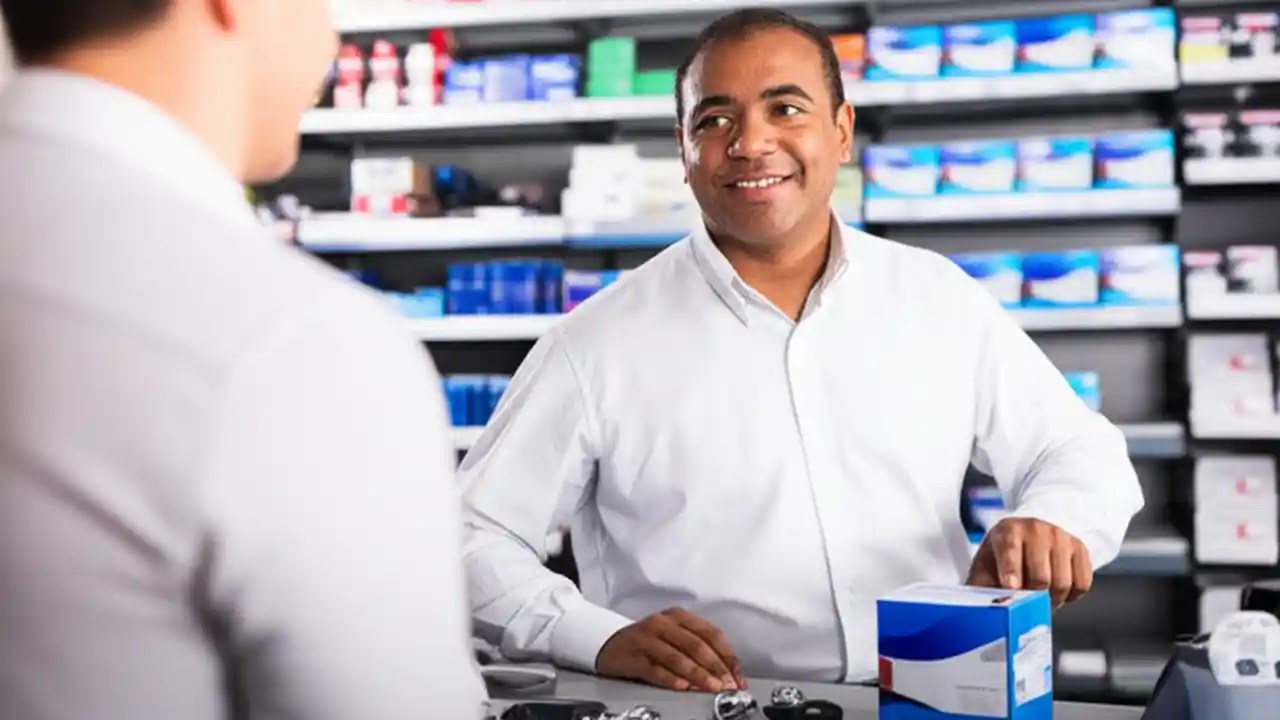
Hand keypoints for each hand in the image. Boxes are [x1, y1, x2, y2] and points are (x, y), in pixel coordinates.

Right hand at [595, 607, 746, 692]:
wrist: (608, 642)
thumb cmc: (648, 641)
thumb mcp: (673, 636)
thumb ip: (697, 648)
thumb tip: (725, 672)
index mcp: (678, 616)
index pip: (711, 633)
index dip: (728, 656)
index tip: (738, 676)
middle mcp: (663, 624)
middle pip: (696, 645)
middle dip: (715, 668)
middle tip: (727, 685)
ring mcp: (647, 639)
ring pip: (677, 657)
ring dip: (698, 675)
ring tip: (711, 688)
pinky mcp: (633, 656)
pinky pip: (655, 669)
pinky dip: (671, 679)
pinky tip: (683, 687)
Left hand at [966, 518, 1092, 608]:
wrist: (1026, 539)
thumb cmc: (1002, 560)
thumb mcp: (985, 570)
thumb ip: (982, 590)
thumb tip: (984, 612)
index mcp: (1008, 530)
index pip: (1011, 550)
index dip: (1011, 571)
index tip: (1012, 587)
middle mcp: (1035, 529)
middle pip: (1040, 576)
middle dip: (1033, 599)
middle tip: (1027, 606)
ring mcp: (1060, 536)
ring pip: (1063, 582)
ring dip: (1052, 600)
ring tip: (1041, 599)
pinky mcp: (1079, 547)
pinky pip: (1082, 583)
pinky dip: (1070, 596)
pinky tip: (1056, 591)